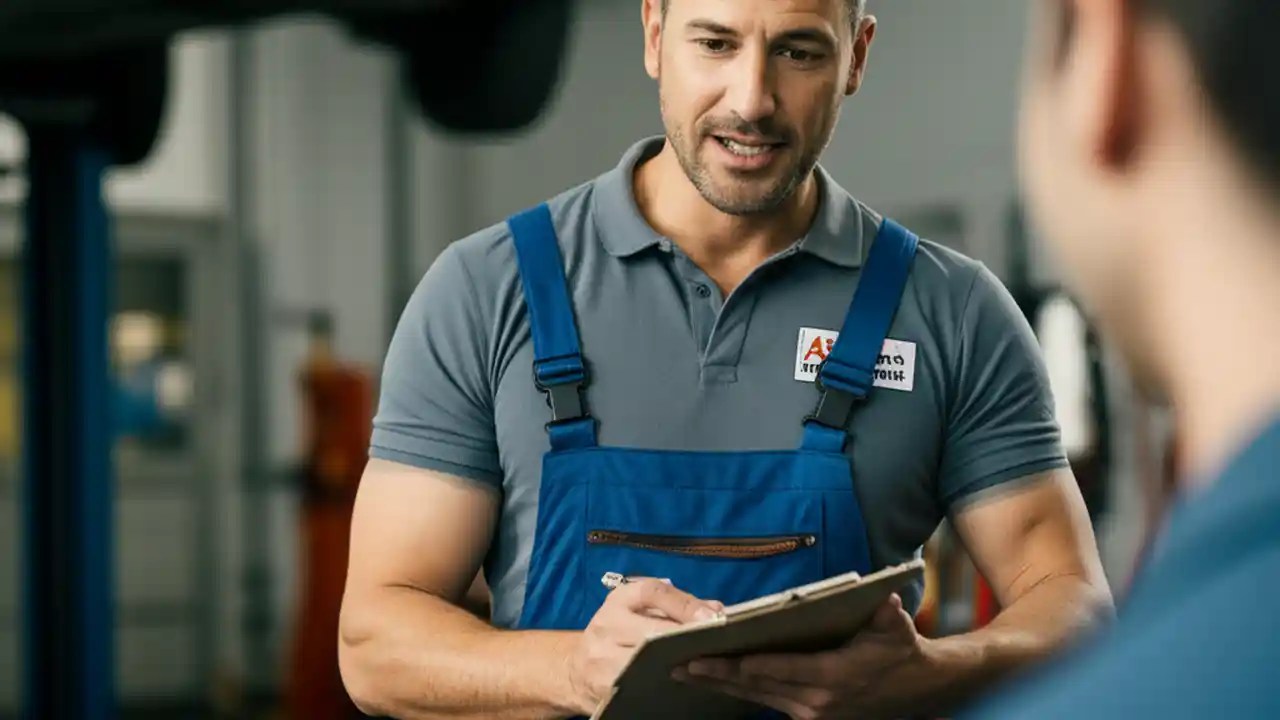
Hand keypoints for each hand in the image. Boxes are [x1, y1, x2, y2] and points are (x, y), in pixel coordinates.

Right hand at [566, 578, 723, 714]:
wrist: (578, 670)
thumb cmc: (619, 633)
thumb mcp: (640, 610)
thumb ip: (678, 606)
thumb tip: (718, 610)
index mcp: (618, 600)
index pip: (651, 592)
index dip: (684, 604)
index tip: (713, 617)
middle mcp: (606, 625)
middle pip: (651, 631)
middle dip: (686, 637)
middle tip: (716, 643)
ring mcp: (602, 658)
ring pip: (646, 661)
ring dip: (678, 662)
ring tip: (703, 662)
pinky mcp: (604, 687)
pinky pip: (640, 685)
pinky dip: (664, 683)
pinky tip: (684, 682)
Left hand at [674, 594, 925, 719]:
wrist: (919, 688)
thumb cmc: (901, 650)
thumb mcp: (897, 627)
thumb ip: (888, 615)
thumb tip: (885, 599)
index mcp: (833, 675)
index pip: (777, 669)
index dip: (740, 665)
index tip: (708, 657)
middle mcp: (817, 699)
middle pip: (756, 686)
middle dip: (715, 676)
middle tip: (678, 666)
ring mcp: (812, 713)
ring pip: (755, 697)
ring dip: (719, 686)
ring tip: (685, 675)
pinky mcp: (809, 718)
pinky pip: (767, 702)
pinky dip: (739, 692)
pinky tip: (714, 682)